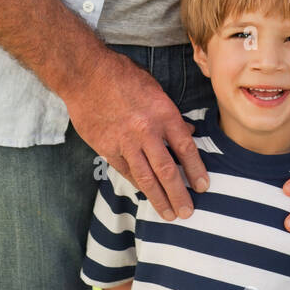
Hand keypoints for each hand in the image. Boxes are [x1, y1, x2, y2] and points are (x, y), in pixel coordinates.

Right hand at [63, 48, 209, 221]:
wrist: (85, 74)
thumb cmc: (122, 75)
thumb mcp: (154, 88)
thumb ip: (171, 114)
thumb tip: (188, 133)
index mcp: (163, 113)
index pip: (185, 148)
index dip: (196, 170)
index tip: (203, 186)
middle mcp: (147, 131)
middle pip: (167, 170)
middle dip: (179, 194)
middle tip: (188, 212)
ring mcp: (125, 142)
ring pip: (146, 177)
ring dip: (159, 199)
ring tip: (168, 215)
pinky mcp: (106, 148)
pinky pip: (126, 171)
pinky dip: (137, 184)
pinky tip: (146, 194)